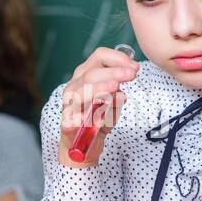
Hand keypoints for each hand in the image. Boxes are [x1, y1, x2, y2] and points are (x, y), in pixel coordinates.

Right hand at [57, 46, 138, 166]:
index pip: (99, 56)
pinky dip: (84, 117)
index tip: (135, 67)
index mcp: (85, 75)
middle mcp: (74, 87)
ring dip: (99, 89)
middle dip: (113, 73)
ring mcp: (68, 106)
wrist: (82, 144)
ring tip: (115, 88)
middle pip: (91, 74)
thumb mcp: (112, 100)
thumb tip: (126, 82)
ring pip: (82, 93)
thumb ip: (118, 90)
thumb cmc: (98, 118)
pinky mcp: (67, 124)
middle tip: (131, 75)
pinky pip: (74, 119)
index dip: (118, 58)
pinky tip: (96, 119)